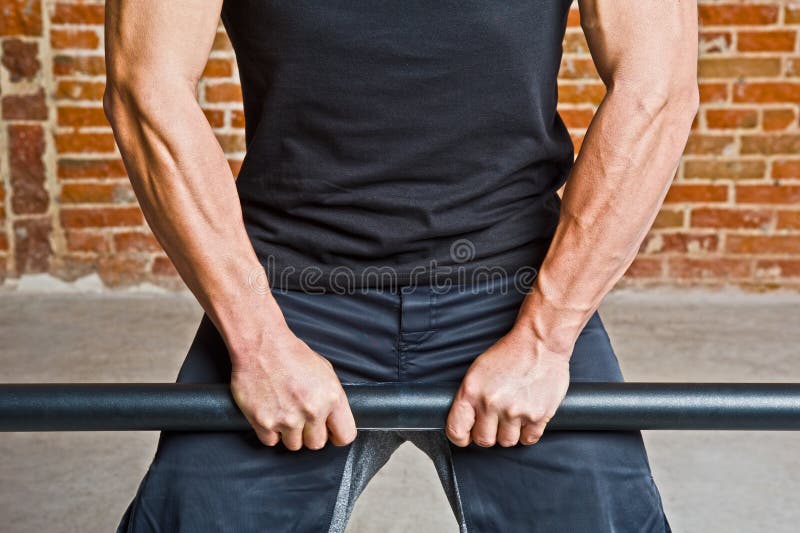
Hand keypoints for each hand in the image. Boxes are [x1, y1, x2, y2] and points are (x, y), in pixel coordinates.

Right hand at [230, 326, 356, 450]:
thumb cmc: (292, 354)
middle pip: (317, 444)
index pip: (345, 435)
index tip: (329, 432)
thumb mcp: (325, 371)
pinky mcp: (264, 422)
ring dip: (289, 433)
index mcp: (331, 397)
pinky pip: (271, 441)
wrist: (261, 345)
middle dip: (310, 434)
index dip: (336, 435)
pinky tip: (270, 413)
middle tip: (301, 418)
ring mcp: (287, 418)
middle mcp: (311, 410)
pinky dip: (270, 432)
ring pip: (294, 445)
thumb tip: (334, 420)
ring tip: (284, 411)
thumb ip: (332, 399)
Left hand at [445, 323, 570, 446]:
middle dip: (488, 433)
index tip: (467, 435)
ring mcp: (515, 411)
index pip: (456, 430)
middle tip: (495, 421)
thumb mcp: (478, 370)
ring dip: (509, 432)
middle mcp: (491, 403)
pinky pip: (529, 439)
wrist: (540, 342)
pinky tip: (527, 417)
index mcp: (471, 391)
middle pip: (484, 440)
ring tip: (513, 415)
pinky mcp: (538, 415)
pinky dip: (528, 432)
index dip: (461, 437)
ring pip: (507, 441)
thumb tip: (466, 421)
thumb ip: (469, 397)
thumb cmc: (509, 353)